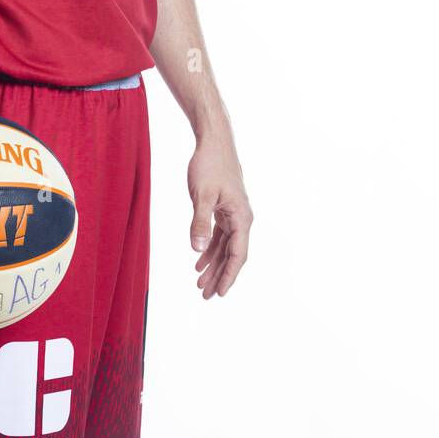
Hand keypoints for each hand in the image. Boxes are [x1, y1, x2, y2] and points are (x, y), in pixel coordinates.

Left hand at [187, 133, 252, 298]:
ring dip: (213, 265)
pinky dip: (209, 249)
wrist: (214, 142)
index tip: (219, 293)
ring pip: (224, 247)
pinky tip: (198, 262)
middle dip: (218, 276)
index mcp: (242, 217)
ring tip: (199, 284)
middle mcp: (241, 218)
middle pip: (232, 255)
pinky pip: (218, 236)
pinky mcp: (224, 209)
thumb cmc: (209, 165)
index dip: (228, 276)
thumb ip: (199, 223)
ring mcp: (233, 214)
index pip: (237, 255)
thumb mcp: (201, 195)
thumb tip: (197, 250)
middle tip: (205, 296)